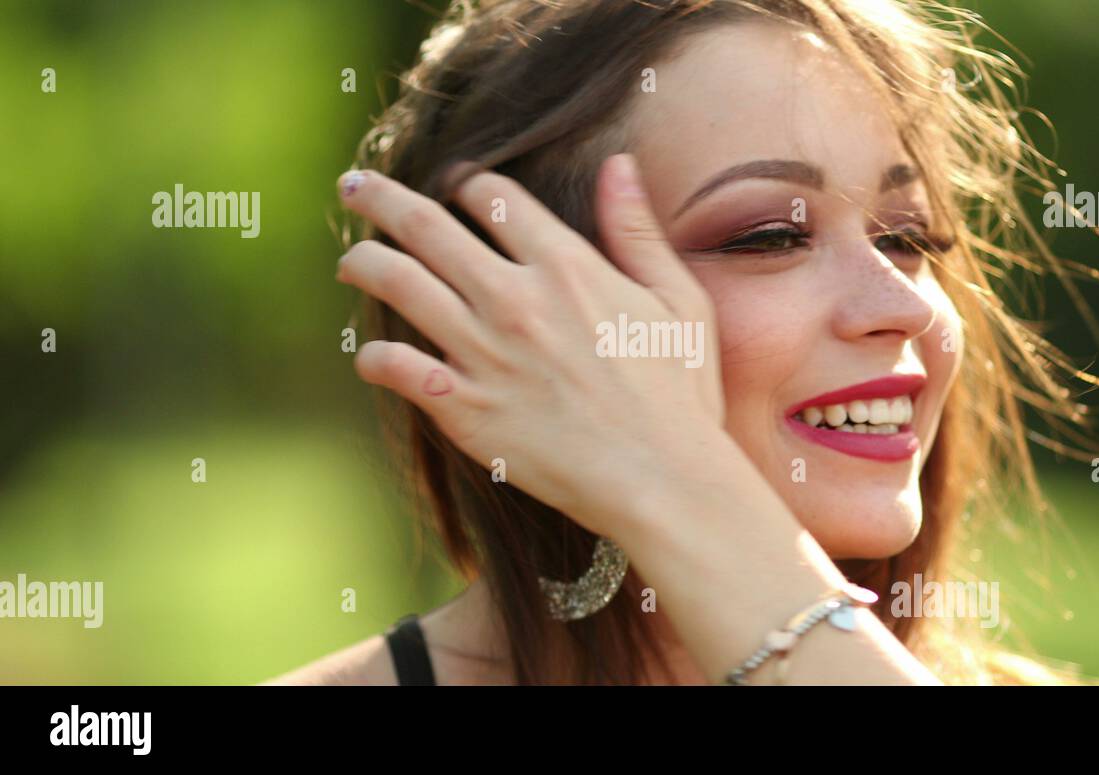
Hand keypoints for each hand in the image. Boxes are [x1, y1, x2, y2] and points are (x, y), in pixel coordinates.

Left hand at [335, 154, 724, 537]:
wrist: (662, 481)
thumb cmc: (679, 395)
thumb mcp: (676, 300)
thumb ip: (637, 230)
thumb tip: (618, 165)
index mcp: (566, 266)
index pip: (492, 197)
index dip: (465, 183)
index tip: (453, 186)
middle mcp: (515, 300)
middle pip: (427, 227)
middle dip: (382, 198)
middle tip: (355, 186)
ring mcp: (484, 354)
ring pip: (399, 284)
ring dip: (362, 262)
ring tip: (349, 261)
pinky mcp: (465, 409)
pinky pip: (396, 368)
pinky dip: (374, 356)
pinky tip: (371, 354)